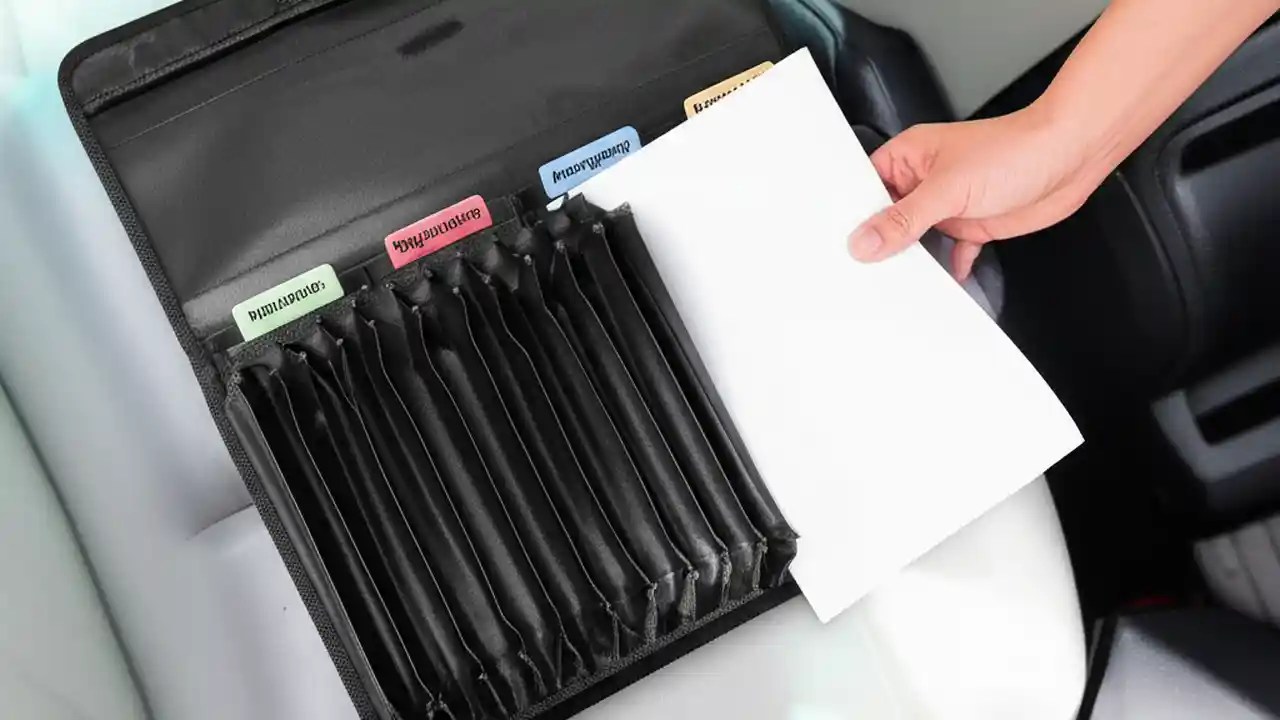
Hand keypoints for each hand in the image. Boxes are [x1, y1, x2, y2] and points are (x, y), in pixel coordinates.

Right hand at [847, 106, 1105, 280]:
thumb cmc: (1015, 149)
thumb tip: (864, 242)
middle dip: (883, 243)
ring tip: (899, 280)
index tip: (844, 247)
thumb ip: (903, 220)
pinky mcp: (973, 223)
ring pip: (918, 238)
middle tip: (867, 271)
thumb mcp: (948, 189)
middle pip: (889, 218)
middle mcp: (925, 180)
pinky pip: (951, 251)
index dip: (854, 216)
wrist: (1071, 155)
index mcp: (909, 157)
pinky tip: (946, 278)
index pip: (866, 189)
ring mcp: (949, 203)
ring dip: (914, 258)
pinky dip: (949, 266)